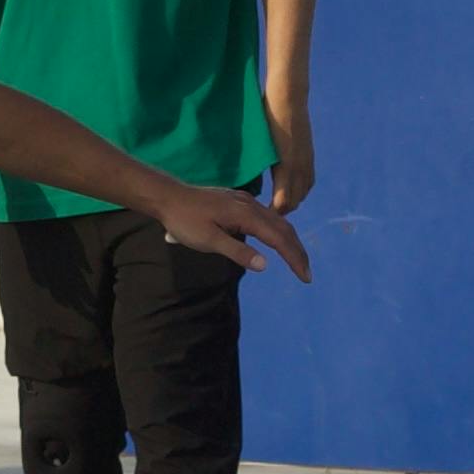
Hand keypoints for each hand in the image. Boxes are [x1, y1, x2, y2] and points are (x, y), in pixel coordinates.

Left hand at [152, 173, 309, 284]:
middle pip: (283, 228)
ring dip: (289, 241)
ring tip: (296, 260)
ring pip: (276, 221)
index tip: (305, 277)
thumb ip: (237, 252)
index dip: (294, 258)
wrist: (168, 196)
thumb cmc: (185, 220)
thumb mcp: (209, 240)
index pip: (279, 239)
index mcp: (246, 215)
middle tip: (306, 274)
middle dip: (297, 251)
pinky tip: (276, 239)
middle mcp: (251, 205)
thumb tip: (265, 264)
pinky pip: (266, 216)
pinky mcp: (238, 201)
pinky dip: (278, 231)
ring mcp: (245, 201)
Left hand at [265, 101, 316, 218]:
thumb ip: (258, 168)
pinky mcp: (309, 156)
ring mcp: (307, 162)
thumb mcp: (259, 145)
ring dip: (291, 202)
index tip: (257, 219)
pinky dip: (299, 191)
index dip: (271, 215)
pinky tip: (289, 190)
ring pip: (302, 193)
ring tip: (274, 206)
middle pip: (294, 202)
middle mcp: (300, 168)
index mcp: (286, 169)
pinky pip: (308, 182)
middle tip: (263, 218)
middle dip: (281, 213)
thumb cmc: (267, 118)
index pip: (282, 204)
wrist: (288, 97)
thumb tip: (249, 188)